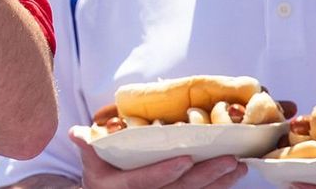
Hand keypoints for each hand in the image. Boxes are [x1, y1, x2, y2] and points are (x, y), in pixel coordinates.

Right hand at [67, 126, 246, 187]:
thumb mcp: (91, 163)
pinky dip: (217, 188)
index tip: (185, 159)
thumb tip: (77, 133)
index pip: (146, 181)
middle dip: (207, 176)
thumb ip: (88, 146)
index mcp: (122, 188)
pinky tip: (234, 177)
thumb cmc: (99, 178)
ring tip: (239, 167)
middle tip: (230, 160)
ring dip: (219, 182)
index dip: (165, 172)